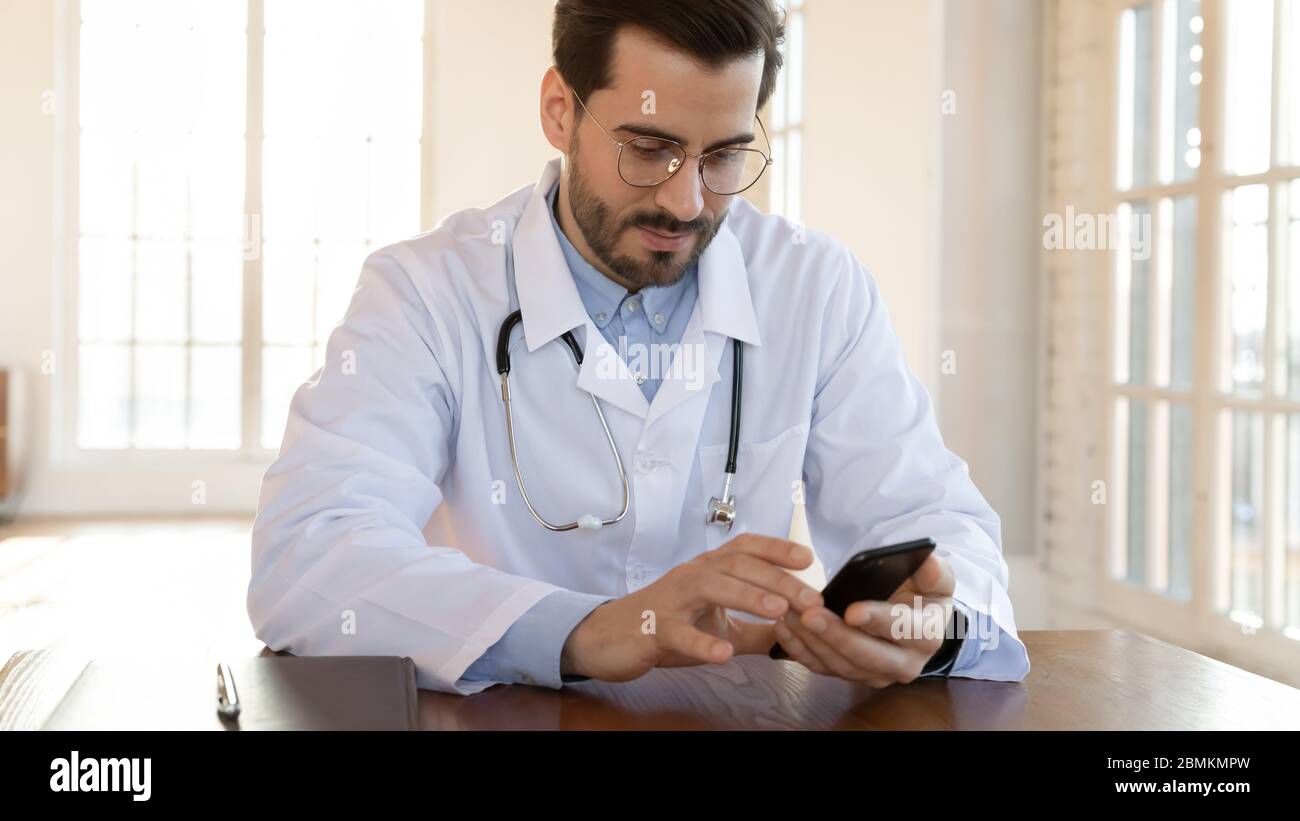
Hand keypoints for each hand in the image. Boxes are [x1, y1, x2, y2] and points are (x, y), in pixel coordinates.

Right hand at [561, 534, 823, 681]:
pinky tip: (723, 655)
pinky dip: (701, 643)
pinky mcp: (651, 628)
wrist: (608, 638)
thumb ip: (755, 630)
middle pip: (736, 565)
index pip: (745, 548)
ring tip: (779, 610)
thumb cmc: (665, 625)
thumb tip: (797, 635)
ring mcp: (670, 600)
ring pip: (710, 586)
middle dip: (777, 579)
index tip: (809, 559)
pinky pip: (677, 633)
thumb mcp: (716, 626)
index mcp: (708, 570)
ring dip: (747, 596)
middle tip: (810, 599)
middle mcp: (691, 576)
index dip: (776, 549)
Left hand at [770, 553, 955, 687]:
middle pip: (867, 656)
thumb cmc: (922, 592)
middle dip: (835, 636)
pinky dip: (799, 650)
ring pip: (840, 664)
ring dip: (811, 641)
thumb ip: (933, 571)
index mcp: (928, 636)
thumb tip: (927, 560)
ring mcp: (876, 674)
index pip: (903, 630)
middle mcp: (905, 664)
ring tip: (789, 613)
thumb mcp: (935, 578)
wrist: (914, 619)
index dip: (877, 620)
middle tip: (808, 615)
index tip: (851, 610)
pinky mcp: (851, 676)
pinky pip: (822, 667)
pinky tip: (782, 628)